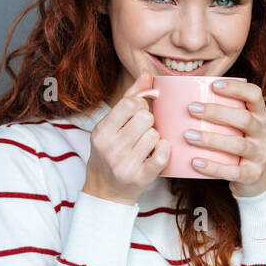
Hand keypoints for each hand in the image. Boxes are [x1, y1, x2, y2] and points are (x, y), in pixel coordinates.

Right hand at [81, 69, 169, 205]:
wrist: (105, 192)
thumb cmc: (110, 154)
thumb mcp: (110, 127)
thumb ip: (129, 99)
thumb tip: (146, 73)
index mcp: (101, 132)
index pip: (130, 104)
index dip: (141, 106)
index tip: (138, 115)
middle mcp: (110, 148)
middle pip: (146, 118)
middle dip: (148, 123)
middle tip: (142, 132)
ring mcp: (125, 164)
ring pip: (155, 135)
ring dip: (155, 138)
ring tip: (146, 146)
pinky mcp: (140, 177)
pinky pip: (162, 154)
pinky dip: (164, 151)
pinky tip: (156, 153)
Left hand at [184, 78, 265, 197]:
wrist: (257, 177)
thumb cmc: (237, 143)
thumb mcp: (237, 127)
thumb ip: (219, 113)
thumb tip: (178, 96)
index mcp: (260, 116)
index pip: (254, 95)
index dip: (236, 88)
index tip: (213, 85)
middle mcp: (263, 133)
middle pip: (244, 119)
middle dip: (217, 112)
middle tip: (191, 109)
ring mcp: (260, 155)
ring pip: (238, 145)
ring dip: (211, 139)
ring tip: (188, 135)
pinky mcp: (252, 175)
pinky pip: (233, 171)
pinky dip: (213, 167)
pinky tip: (195, 162)